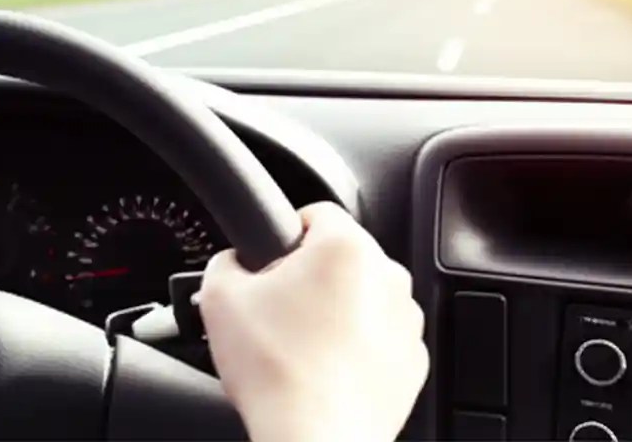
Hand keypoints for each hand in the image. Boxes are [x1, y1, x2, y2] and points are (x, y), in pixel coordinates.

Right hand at [199, 202, 427, 441]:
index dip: (282, 237)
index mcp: (346, 248)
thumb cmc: (275, 370)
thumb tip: (236, 261)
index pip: (314, 213)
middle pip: (340, 257)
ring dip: (334, 310)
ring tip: (298, 345)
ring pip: (361, 297)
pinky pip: (378, 337)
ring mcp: (407, 321)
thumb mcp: (219, 296)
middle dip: (308, 276)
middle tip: (275, 311)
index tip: (267, 266)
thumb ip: (226, 260)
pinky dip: (354, 346)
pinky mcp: (412, 360)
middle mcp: (388, 277)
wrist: (314, 438)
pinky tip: (322, 368)